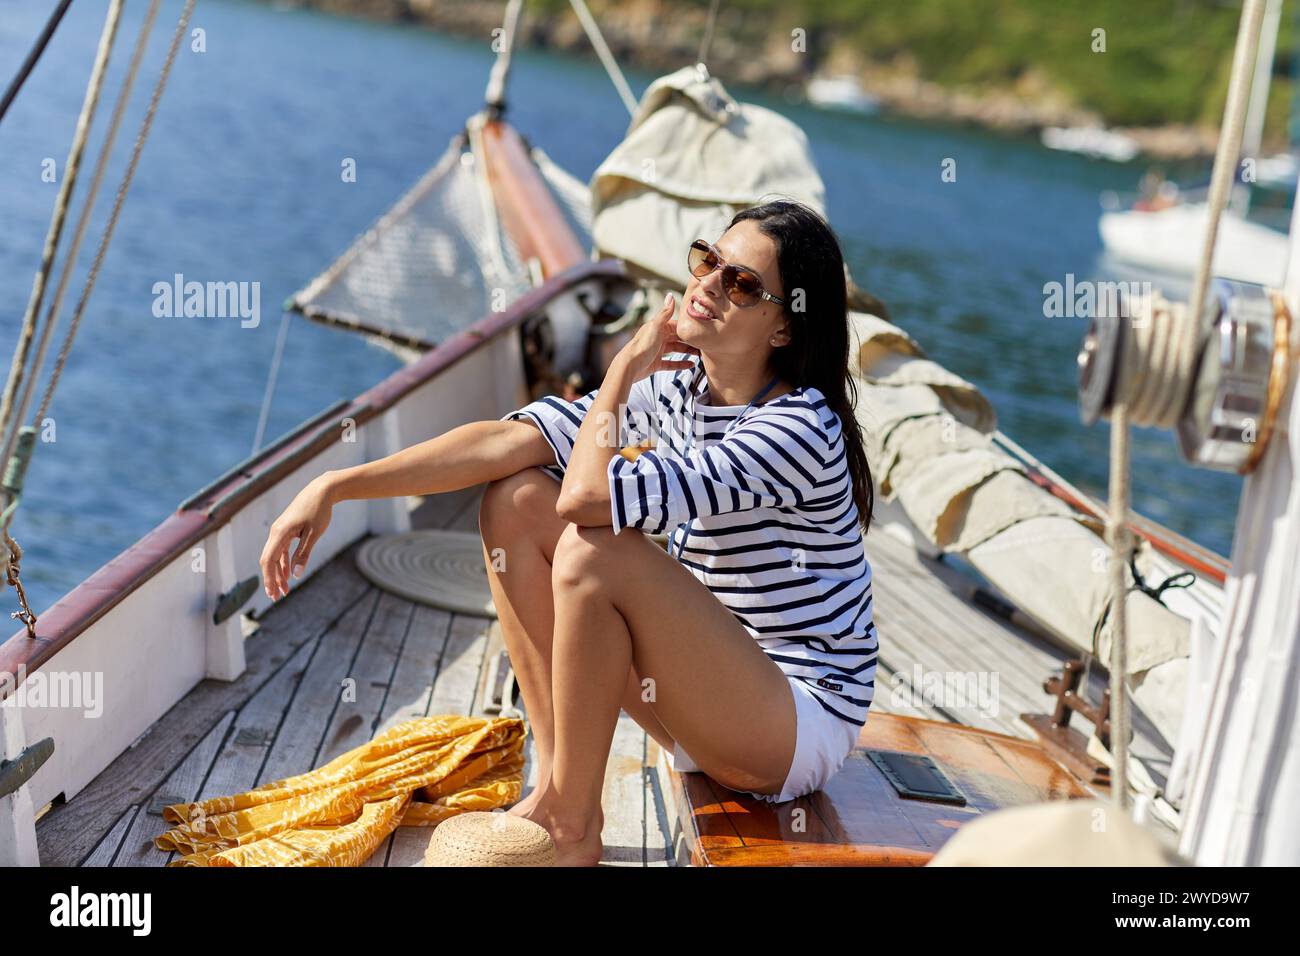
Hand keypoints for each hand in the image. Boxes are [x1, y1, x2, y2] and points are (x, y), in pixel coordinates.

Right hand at [259, 475, 334, 599]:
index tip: (273, 593)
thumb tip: (296, 575)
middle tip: (277, 597)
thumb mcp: (314, 534)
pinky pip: (281, 550)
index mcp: (280, 533)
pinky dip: (284, 563)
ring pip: (275, 557)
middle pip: (269, 560)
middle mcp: (276, 532)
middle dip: (272, 580)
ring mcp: (280, 531)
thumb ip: (304, 554)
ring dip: (279, 573)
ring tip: (284, 591)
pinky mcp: (286, 530)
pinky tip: (288, 575)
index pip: (268, 560)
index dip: (269, 578)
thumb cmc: (318, 510)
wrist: (321, 490)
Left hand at [614, 293, 698, 381]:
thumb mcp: (656, 327)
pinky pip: (672, 363)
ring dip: (688, 351)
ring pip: (676, 350)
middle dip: (690, 341)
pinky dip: (681, 364)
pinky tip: (691, 364)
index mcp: (658, 327)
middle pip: (678, 338)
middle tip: (703, 344)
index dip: (688, 328)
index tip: (700, 330)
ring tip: (700, 355)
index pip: (677, 326)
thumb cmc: (642, 346)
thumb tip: (670, 295)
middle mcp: (658, 338)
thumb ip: (665, 313)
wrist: (629, 366)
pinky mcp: (657, 363)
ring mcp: (657, 351)